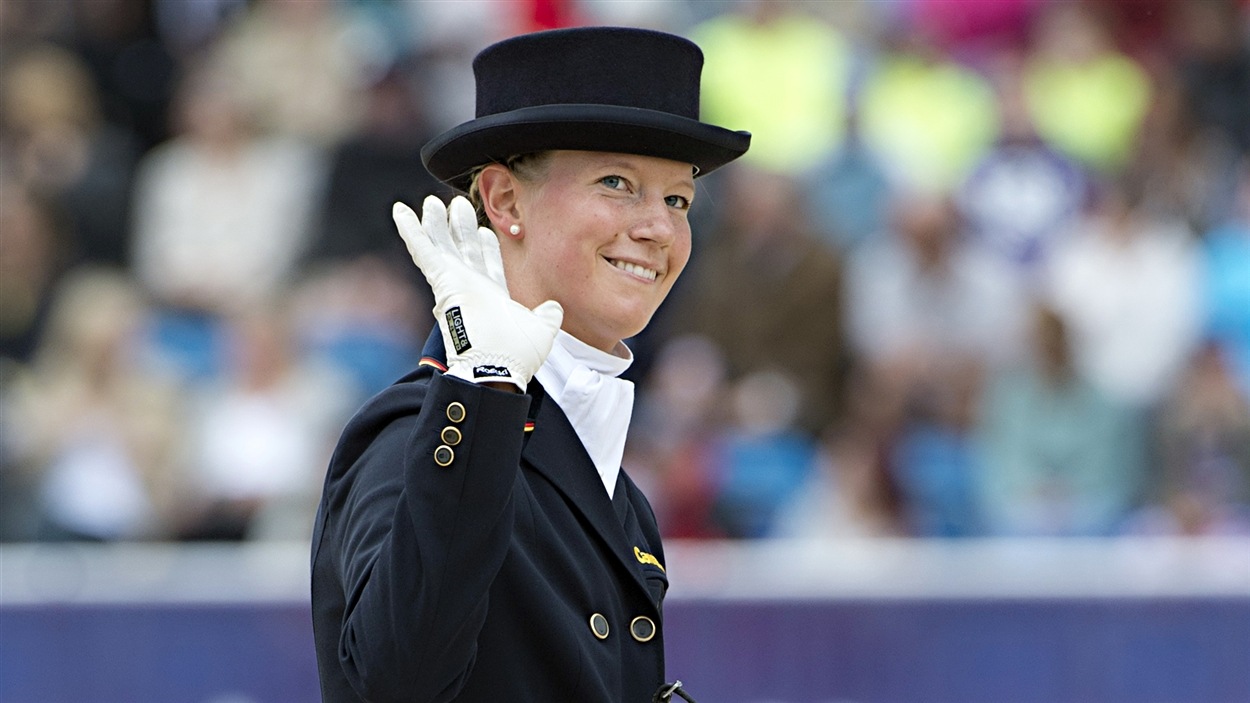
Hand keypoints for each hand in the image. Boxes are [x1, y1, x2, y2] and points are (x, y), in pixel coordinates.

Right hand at [394, 195, 561, 391]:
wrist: (497, 367)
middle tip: (458, 205)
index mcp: (494, 297)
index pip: (489, 264)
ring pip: (442, 246)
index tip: (486, 231)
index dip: (487, 247)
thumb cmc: (517, 355)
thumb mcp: (542, 331)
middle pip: (464, 250)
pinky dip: (412, 230)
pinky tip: (401, 211)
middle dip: (461, 228)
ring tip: (432, 202)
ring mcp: (456, 283)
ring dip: (436, 224)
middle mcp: (473, 288)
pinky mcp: (443, 281)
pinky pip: (424, 251)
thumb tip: (553, 308)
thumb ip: (547, 316)